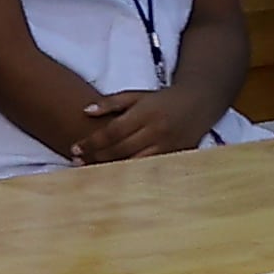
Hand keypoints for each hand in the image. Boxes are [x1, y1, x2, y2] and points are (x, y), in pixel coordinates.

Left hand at [66, 81, 212, 161]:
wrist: (199, 102)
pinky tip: (117, 177)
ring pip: (135, 162)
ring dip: (112, 168)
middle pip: (122, 149)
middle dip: (97, 157)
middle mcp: (156, 131)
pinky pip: (150, 168)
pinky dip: (133, 173)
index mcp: (145, 114)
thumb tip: (85, 111)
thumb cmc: (162, 100)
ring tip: (91, 173)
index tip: (75, 149)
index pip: (113, 131)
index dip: (92, 142)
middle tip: (77, 162)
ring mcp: (168, 146)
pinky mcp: (176, 156)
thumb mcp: (136, 95)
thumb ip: (111, 102)